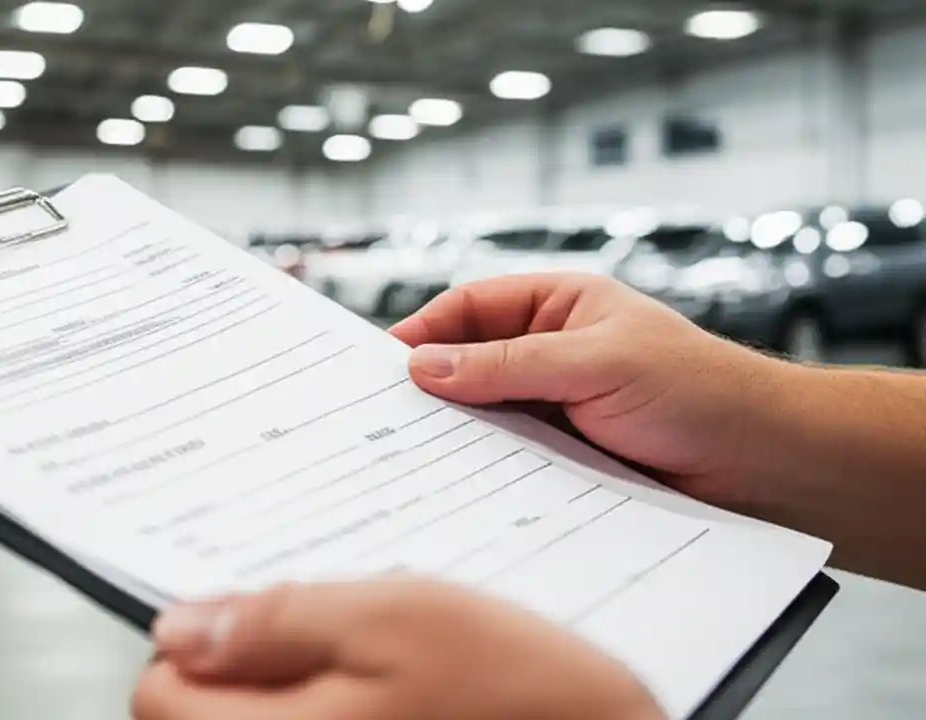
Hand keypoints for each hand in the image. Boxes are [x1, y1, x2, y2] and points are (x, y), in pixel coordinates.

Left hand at [134, 580, 662, 719]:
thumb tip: (182, 626)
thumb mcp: (394, 616)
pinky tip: (375, 698)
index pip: (159, 695)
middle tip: (309, 638)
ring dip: (279, 693)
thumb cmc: (513, 694)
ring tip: (353, 667)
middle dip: (233, 671)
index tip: (240, 618)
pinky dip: (319, 712)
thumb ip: (276, 621)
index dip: (192, 643)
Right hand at [390, 274, 786, 508]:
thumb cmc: (697, 390)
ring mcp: (556, 405)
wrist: (763, 464)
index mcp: (561, 306)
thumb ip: (508, 364)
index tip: (384, 363)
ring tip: (414, 449)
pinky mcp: (564, 455)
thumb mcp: (596, 362)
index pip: (472, 307)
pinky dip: (484, 464)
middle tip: (384, 413)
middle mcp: (552, 352)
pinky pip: (509, 455)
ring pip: (485, 412)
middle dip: (432, 383)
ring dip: (456, 429)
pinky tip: (462, 478)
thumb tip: (425, 366)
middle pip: (470, 360)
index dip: (426, 330)